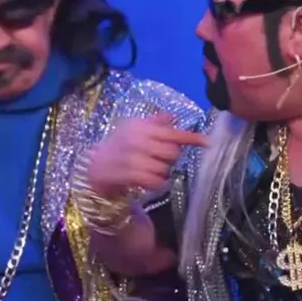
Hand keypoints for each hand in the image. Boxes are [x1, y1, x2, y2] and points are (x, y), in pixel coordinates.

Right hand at [84, 113, 207, 197]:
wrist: (95, 167)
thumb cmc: (118, 147)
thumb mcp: (134, 130)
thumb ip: (154, 123)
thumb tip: (173, 117)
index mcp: (140, 127)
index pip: (171, 132)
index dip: (191, 138)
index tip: (207, 142)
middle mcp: (137, 140)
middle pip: (172, 153)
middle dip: (170, 158)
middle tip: (158, 159)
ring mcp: (133, 158)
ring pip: (165, 169)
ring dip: (161, 172)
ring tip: (148, 169)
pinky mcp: (129, 175)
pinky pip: (156, 181)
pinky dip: (156, 183)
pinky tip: (146, 180)